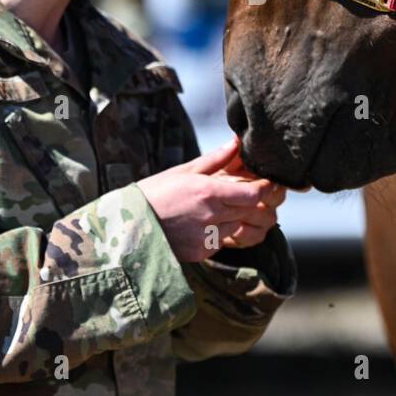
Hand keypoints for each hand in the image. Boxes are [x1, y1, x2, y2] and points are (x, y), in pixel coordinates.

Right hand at [136, 135, 301, 263]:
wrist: (127, 226)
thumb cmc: (154, 193)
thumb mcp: (182, 171)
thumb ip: (214, 160)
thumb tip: (236, 142)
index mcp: (208, 192)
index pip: (253, 194)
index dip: (266, 189)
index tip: (268, 184)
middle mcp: (211, 216)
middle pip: (252, 212)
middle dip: (259, 205)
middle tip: (258, 197)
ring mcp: (207, 238)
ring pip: (241, 229)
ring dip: (243, 221)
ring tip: (233, 212)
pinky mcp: (201, 253)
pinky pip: (223, 242)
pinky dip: (224, 234)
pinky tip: (210, 225)